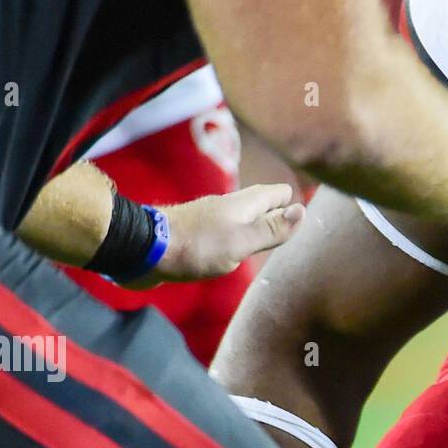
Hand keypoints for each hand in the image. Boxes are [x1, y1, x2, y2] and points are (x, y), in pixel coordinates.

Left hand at [127, 184, 305, 287]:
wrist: (143, 248)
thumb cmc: (196, 247)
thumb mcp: (241, 242)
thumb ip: (272, 229)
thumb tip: (303, 210)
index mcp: (244, 204)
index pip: (278, 193)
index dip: (292, 205)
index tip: (302, 222)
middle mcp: (229, 205)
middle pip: (261, 204)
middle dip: (277, 215)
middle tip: (290, 234)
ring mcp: (210, 218)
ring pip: (243, 217)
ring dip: (256, 227)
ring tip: (266, 246)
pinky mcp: (195, 232)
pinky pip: (224, 231)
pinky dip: (235, 238)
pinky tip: (232, 254)